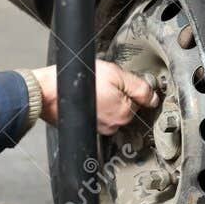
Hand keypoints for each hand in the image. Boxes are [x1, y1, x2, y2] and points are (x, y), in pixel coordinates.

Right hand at [30, 60, 159, 134]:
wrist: (50, 93)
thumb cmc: (80, 81)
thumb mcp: (115, 74)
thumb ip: (139, 87)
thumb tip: (154, 98)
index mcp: (125, 112)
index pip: (138, 99)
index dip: (128, 86)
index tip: (117, 81)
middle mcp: (115, 125)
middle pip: (126, 106)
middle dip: (119, 94)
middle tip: (104, 84)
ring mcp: (101, 129)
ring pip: (113, 111)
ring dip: (108, 101)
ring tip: (94, 90)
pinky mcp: (90, 128)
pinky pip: (100, 116)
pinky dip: (97, 108)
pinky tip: (89, 99)